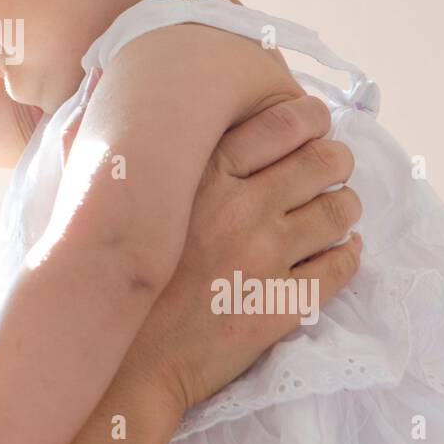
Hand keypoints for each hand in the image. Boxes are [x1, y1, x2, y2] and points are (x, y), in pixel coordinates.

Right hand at [125, 94, 361, 414]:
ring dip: (345, 205)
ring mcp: (267, 257)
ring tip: (337, 209)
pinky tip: (341, 252)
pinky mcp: (284, 304)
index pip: (283, 124)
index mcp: (202, 174)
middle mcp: (242, 208)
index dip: (310, 118)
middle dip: (337, 158)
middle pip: (322, 162)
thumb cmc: (107, 278)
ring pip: (339, 212)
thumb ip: (104, 139)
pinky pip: (341, 267)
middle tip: (334, 165)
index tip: (314, 122)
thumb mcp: (97, 196)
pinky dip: (350, 254)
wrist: (124, 363)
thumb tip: (94, 80)